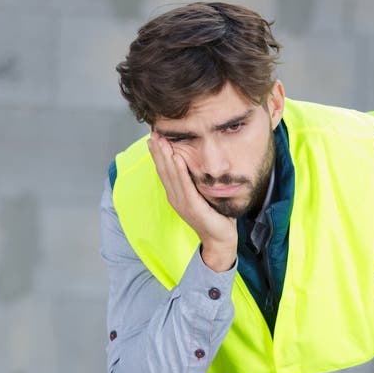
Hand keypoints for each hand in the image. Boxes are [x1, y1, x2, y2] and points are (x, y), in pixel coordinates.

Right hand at [147, 133, 236, 270]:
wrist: (220, 239)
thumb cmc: (214, 217)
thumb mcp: (202, 195)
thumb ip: (196, 181)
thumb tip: (196, 162)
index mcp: (176, 195)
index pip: (164, 171)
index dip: (158, 154)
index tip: (154, 137)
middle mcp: (176, 198)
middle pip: (164, 171)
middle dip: (158, 152)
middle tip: (153, 133)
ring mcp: (183, 203)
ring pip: (171, 176)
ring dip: (165, 157)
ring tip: (161, 141)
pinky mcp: (193, 207)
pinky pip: (185, 186)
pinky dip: (180, 171)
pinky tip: (176, 158)